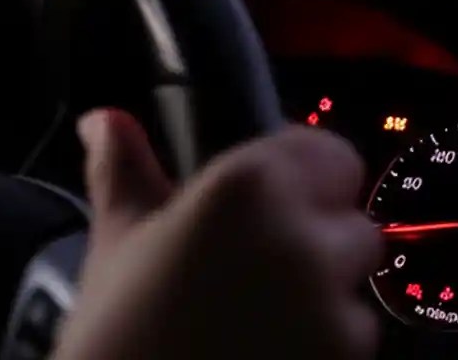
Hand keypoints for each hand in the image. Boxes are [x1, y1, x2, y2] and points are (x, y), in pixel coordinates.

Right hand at [54, 109, 382, 359]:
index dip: (307, 176)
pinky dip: (323, 346)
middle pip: (352, 224)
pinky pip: (353, 340)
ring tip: (254, 319)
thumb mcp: (117, 240)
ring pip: (355, 289)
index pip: (332, 155)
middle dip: (318, 243)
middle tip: (255, 269)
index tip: (274, 199)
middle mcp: (302, 240)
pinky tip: (264, 349)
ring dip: (324, 298)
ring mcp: (332, 311)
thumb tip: (102, 120)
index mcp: (247, 187)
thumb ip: (123, 169)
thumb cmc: (115, 331)